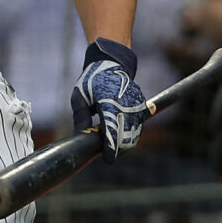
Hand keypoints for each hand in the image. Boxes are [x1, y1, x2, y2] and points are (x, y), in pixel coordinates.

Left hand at [68, 38, 146, 159]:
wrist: (112, 62)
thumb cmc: (92, 79)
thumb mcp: (80, 96)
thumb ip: (81, 118)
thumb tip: (80, 138)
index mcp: (109, 104)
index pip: (113, 134)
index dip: (111, 150)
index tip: (108, 160)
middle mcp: (126, 106)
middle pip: (126, 137)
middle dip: (118, 149)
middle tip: (108, 154)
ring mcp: (136, 106)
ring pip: (135, 133)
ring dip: (125, 142)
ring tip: (113, 144)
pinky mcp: (142, 105)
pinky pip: (139, 125)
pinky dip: (131, 132)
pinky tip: (121, 134)